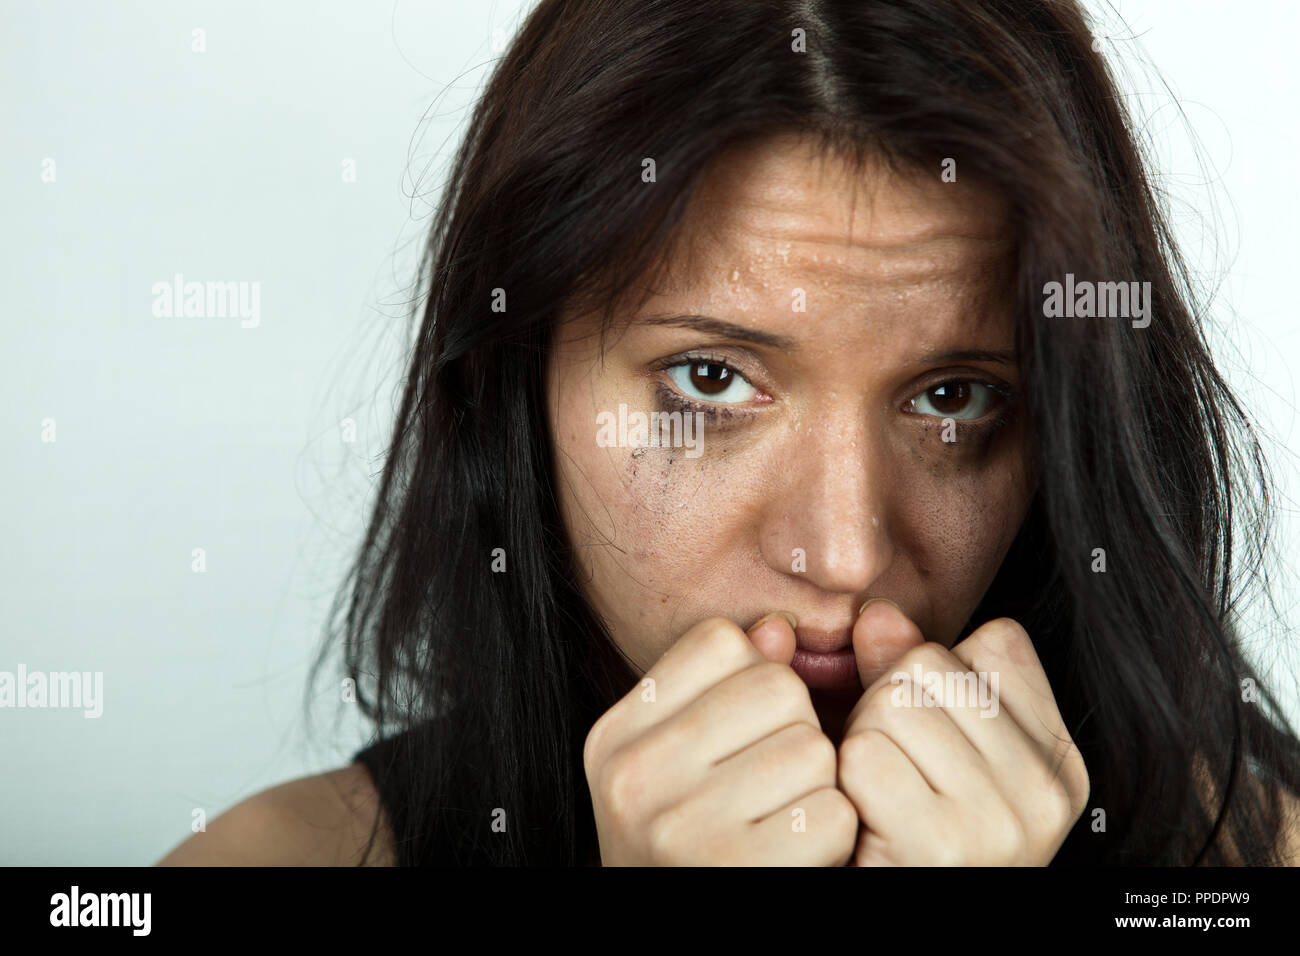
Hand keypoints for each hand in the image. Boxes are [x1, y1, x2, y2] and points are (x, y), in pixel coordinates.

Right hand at [583, 613, 859, 864]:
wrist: (669, 940)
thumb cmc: (690, 845)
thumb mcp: (676, 761)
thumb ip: (722, 688)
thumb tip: (776, 629)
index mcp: (613, 738)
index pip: (720, 642)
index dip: (754, 678)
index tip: (741, 732)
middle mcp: (634, 778)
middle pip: (776, 686)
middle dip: (792, 729)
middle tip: (766, 785)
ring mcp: (683, 829)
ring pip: (813, 747)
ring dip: (816, 784)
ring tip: (777, 820)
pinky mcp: (744, 871)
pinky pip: (834, 810)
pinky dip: (834, 834)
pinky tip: (796, 854)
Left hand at [837, 602, 1089, 864]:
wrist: (898, 917)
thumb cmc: (902, 837)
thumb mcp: (928, 747)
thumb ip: (907, 669)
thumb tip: (876, 613)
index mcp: (1058, 762)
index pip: (993, 642)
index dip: (933, 677)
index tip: (931, 739)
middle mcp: (1045, 791)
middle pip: (930, 665)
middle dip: (886, 705)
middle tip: (891, 774)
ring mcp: (1002, 822)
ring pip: (893, 704)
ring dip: (861, 745)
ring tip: (878, 799)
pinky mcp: (944, 847)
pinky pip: (864, 757)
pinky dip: (846, 783)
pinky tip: (864, 824)